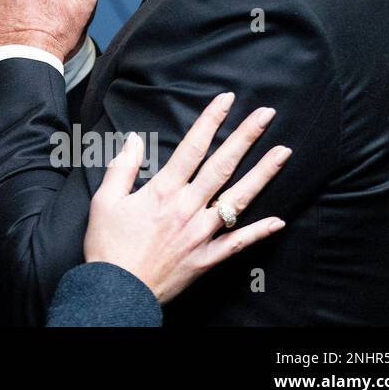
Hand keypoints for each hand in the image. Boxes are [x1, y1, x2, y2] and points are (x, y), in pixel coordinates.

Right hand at [83, 92, 290, 303]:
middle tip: (266, 115)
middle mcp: (188, 208)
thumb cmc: (108, 245)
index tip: (226, 100)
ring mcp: (202, 234)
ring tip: (283, 153)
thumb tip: (134, 139)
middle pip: (222, 166)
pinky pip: (239, 243)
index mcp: (163, 191)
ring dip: (263, 174)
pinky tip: (279, 220)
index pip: (192, 148)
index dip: (210, 121)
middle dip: (246, 137)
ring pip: (239, 199)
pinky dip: (259, 232)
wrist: (118, 289)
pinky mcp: (208, 258)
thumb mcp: (105, 201)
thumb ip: (122, 168)